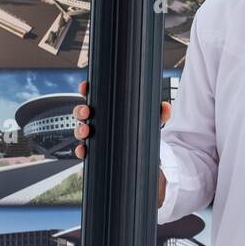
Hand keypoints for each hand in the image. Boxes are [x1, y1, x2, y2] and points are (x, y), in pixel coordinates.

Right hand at [72, 81, 171, 206]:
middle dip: (80, 111)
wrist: (144, 158)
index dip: (86, 90)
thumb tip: (165, 107)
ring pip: (81, 131)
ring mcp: (96, 137)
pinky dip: (81, 151)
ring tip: (86, 130)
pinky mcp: (96, 152)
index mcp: (109, 111)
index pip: (95, 97)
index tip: (85, 87)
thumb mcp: (151, 124)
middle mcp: (99, 123)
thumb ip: (159, 114)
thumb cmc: (143, 135)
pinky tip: (84, 151)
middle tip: (86, 111)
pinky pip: (84, 151)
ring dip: (79, 130)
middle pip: (83, 114)